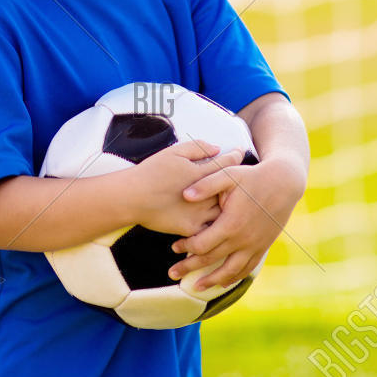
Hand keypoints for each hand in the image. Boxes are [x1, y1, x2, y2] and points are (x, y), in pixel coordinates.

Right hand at [129, 141, 246, 237]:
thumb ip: (197, 148)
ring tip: (235, 200)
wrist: (132, 198)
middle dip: (238, 183)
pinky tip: (221, 220)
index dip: (236, 156)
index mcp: (200, 173)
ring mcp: (199, 214)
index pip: (227, 164)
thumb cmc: (151, 172)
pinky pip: (211, 229)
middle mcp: (204, 195)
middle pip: (231, 189)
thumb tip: (217, 148)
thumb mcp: (173, 152)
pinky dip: (218, 224)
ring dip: (231, 205)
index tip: (240, 152)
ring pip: (225, 211)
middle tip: (243, 178)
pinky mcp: (191, 229)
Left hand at [168, 157, 303, 291]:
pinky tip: (223, 282)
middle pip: (211, 261)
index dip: (186, 247)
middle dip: (189, 268)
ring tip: (195, 288)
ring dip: (211, 281)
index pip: (202, 244)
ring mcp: (254, 246)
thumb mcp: (229, 175)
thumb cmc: (252, 176)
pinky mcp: (263, 247)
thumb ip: (206, 184)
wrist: (284, 183)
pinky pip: (247, 268)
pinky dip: (234, 278)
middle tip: (173, 273)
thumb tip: (184, 195)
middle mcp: (242, 239)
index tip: (174, 246)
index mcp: (230, 224)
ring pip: (230, 271)